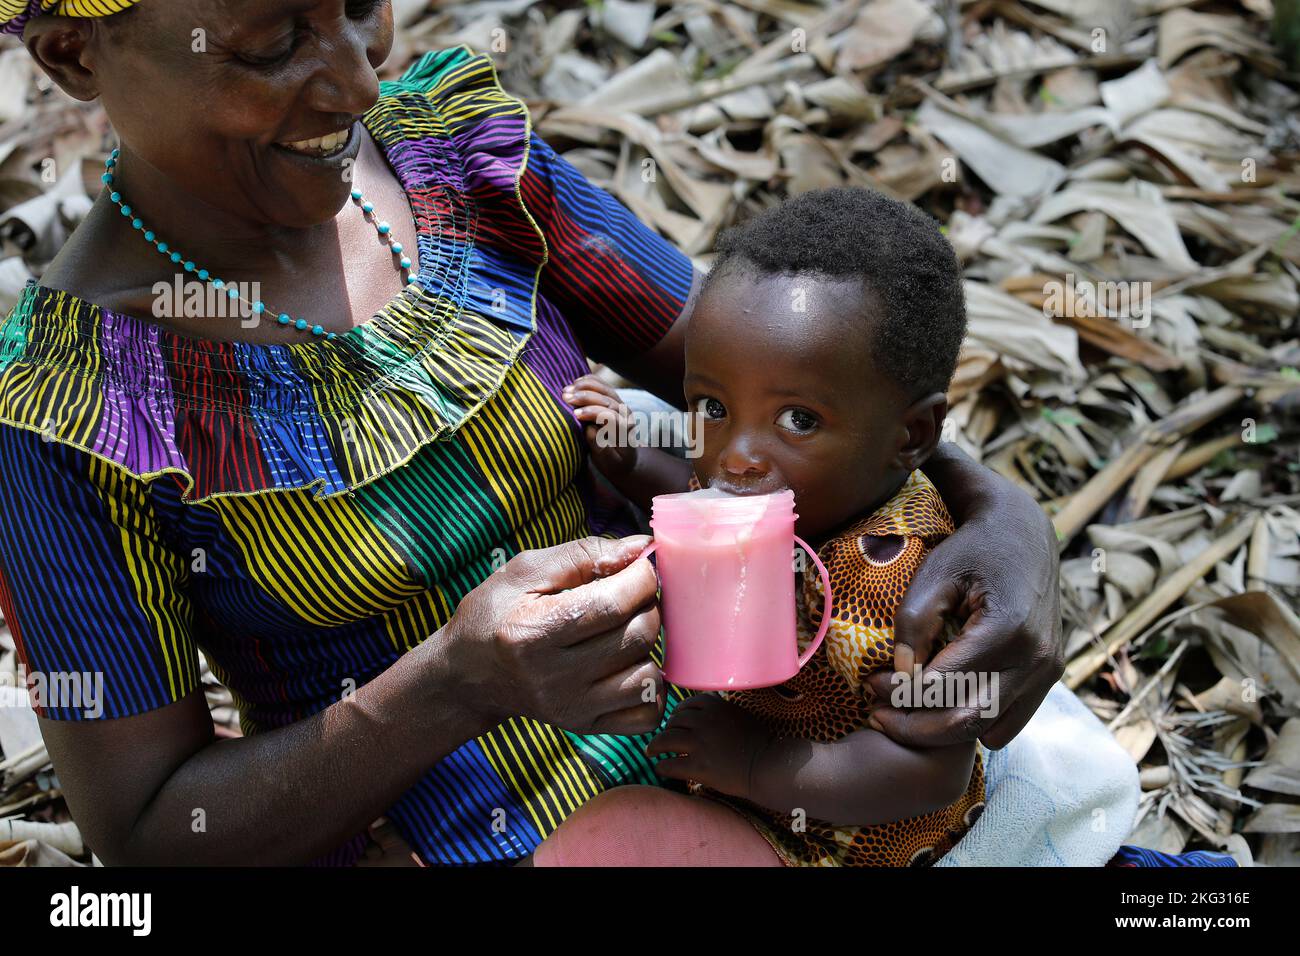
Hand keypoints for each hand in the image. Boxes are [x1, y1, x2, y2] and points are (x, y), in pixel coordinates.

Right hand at [445, 535, 663, 735]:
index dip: (640, 577)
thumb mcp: (524, 572)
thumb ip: (583, 554)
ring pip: (649, 676)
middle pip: (637, 637)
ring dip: (652, 646)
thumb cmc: (497, 614)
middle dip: (649, 605)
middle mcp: (554, 678)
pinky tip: (630, 664)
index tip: (638, 566)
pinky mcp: (585, 727)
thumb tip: (642, 547)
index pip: (612, 605)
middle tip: (634, 595)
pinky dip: (651, 687)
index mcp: (533, 633)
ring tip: (628, 629)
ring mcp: (572, 708)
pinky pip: (646, 713)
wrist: (468, 675)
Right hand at [562, 374, 638, 477]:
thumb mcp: (608, 463)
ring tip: (566, 389)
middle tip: (565, 397)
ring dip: (585, 387)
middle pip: (607, 400)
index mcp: (626, 431)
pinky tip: (575, 382)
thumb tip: (589, 430)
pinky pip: (603, 385)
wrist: (624, 458)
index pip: (611, 417)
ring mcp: (621, 404)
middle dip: (585, 397)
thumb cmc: (613, 463)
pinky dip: (590, 381)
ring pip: (605, 390)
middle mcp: (626, 414)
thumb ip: (600, 448)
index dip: (593, 413)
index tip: (575, 414)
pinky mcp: (614, 399)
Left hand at [646, 694, 771, 798]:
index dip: (676, 715)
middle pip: (673, 722)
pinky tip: (661, 769)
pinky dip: (662, 766)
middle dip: (666, 731)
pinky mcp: (698, 766)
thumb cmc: (758, 741)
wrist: (767, 764)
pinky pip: (670, 765)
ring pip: (665, 740)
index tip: (673, 723)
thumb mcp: (738, 714)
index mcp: (713, 706)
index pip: (685, 706)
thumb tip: (701, 710)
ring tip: (651, 751)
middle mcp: (703, 721)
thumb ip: (718, 710)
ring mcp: (699, 743)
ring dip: (655, 746)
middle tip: (662, 740)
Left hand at [870, 446, 1063, 749]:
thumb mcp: (932, 576)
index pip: (944, 686)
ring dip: (941, 732)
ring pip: (988, 729)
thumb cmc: (970, 550)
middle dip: (915, 726)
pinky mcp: (1048, 676)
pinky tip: (939, 705)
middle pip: (967, 721)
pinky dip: (971, 724)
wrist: (1021, 533)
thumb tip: (901, 677)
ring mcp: (1048, 671)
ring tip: (903, 713)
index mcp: (1008, 630)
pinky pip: (1007, 722)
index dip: (900, 694)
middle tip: (877, 713)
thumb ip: (913, 626)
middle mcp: (1037, 659)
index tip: (870, 684)